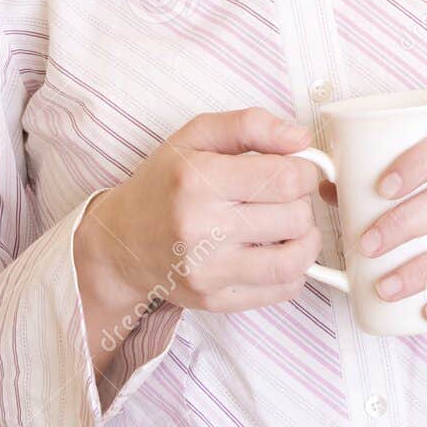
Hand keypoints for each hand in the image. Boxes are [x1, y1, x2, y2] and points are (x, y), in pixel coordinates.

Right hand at [75, 107, 323, 346]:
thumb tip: (301, 138)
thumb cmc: (163, 184)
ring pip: (294, 261)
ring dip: (306, 240)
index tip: (296, 169)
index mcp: (198, 180)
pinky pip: (282, 291)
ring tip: (290, 226)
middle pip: (294, 218)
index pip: (284, 178)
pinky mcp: (215, 301)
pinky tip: (276, 251)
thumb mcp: (196, 136)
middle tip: (285, 197)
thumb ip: (250, 125)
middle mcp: (201, 229)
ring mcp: (208, 271)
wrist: (121, 243)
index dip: (304, 170)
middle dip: (302, 202)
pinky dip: (294, 270)